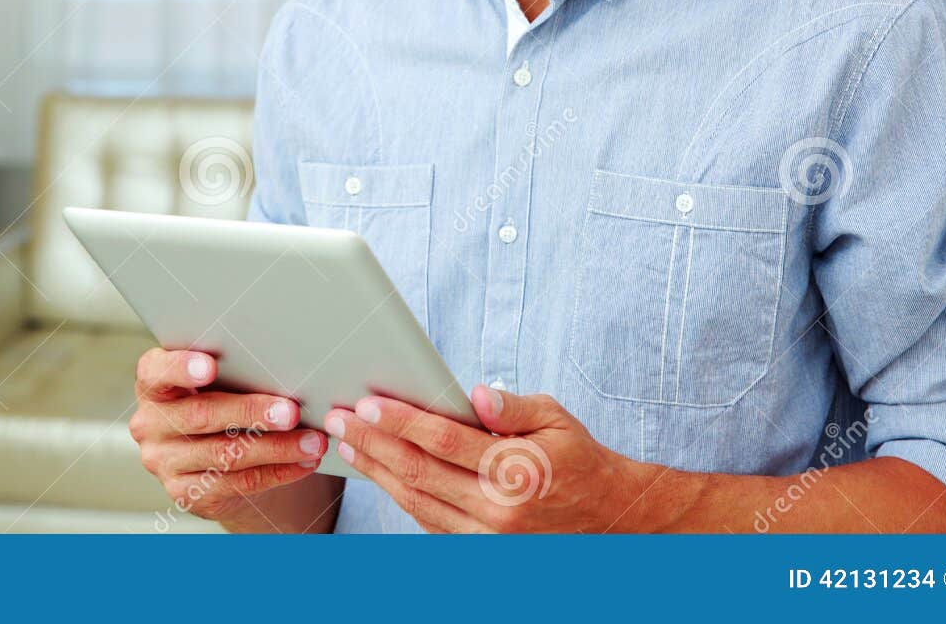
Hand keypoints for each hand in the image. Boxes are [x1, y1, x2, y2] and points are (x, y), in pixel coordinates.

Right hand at [130, 348, 329, 523]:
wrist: (213, 451)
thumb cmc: (219, 397)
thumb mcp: (216, 378)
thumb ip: (232, 368)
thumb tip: (283, 363)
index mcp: (153, 384)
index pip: (156, 372)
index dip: (182, 368)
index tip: (211, 366)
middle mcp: (150, 423)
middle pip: (201, 415)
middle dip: (251, 412)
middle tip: (291, 411)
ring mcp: (164, 462)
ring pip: (224, 454)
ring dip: (276, 448)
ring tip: (312, 441)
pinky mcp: (184, 492)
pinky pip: (236, 483)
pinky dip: (276, 472)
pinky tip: (302, 462)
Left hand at [324, 384, 673, 531]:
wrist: (607, 518)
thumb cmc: (578, 459)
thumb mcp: (556, 419)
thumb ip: (512, 407)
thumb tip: (476, 394)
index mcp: (518, 471)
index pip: (445, 442)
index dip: (401, 422)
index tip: (366, 404)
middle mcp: (499, 510)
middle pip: (419, 473)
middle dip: (373, 444)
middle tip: (338, 419)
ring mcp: (488, 538)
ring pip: (416, 502)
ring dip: (377, 472)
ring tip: (348, 444)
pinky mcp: (481, 551)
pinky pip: (429, 522)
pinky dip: (400, 496)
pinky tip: (380, 473)